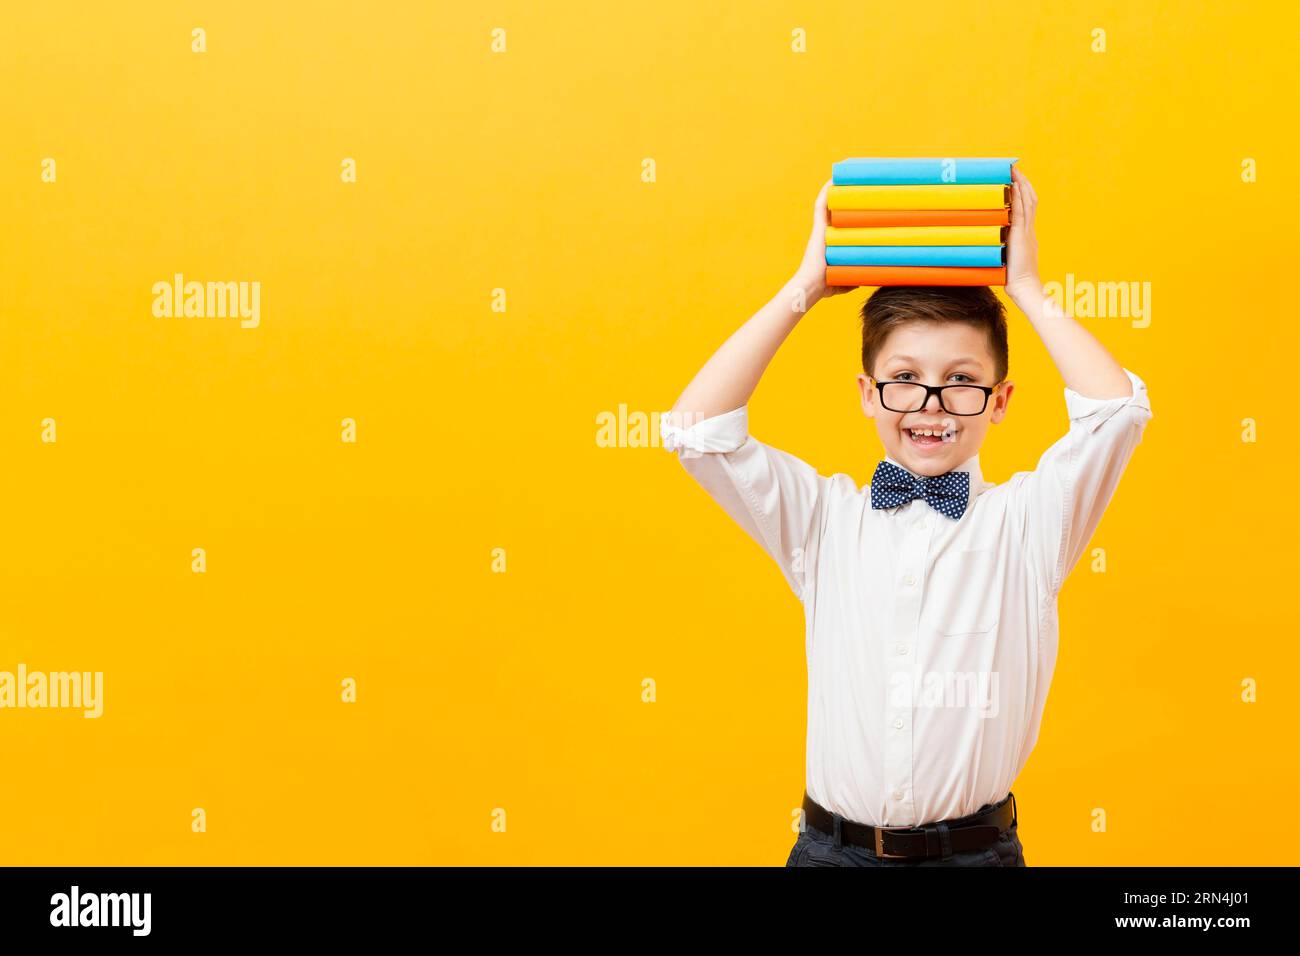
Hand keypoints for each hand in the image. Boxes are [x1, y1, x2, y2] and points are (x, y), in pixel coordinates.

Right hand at [794, 178, 853, 299]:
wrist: (811, 287)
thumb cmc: (825, 286)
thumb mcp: (844, 280)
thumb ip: (853, 277)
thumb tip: (866, 277)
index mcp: (830, 241)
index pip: (841, 220)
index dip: (848, 208)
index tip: (859, 199)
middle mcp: (825, 231)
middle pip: (836, 207)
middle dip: (845, 193)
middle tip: (859, 181)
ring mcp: (820, 228)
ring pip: (829, 202)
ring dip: (836, 187)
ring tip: (847, 171)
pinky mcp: (817, 227)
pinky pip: (821, 205)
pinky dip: (826, 191)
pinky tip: (834, 178)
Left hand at [1006, 166, 1041, 303]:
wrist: (1025, 288)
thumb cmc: (1014, 277)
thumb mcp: (1009, 257)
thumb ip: (1004, 246)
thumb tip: (992, 240)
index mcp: (1027, 233)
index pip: (1028, 207)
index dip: (1024, 192)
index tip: (1017, 179)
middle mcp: (1029, 229)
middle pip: (1030, 200)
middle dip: (1023, 183)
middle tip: (1015, 169)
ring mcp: (1027, 232)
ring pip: (1027, 202)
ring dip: (1021, 185)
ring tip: (1014, 171)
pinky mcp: (1021, 237)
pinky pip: (1020, 213)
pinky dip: (1018, 199)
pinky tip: (1014, 188)